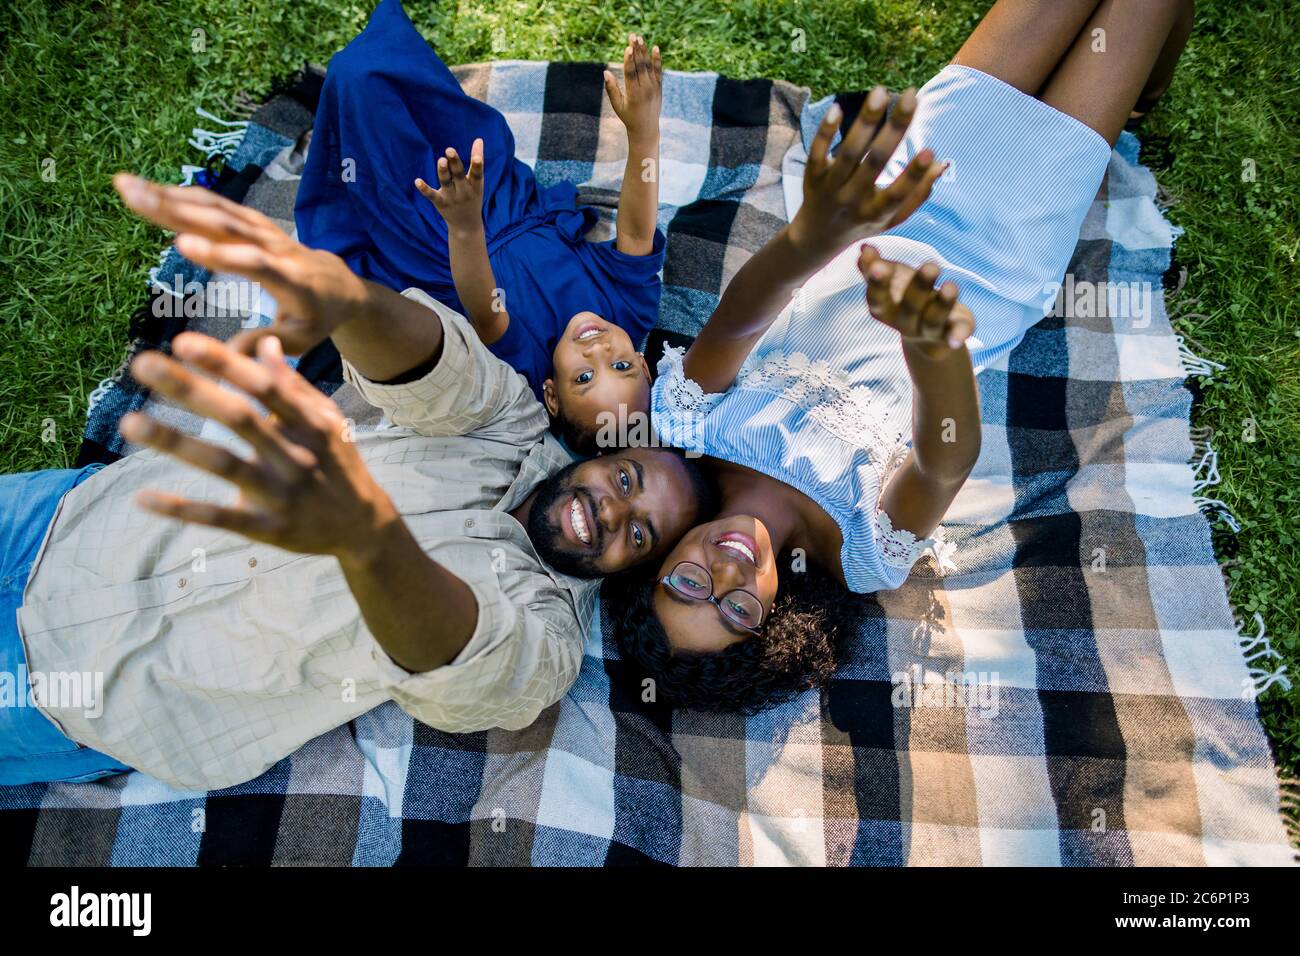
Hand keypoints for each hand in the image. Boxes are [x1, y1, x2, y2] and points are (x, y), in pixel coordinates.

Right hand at [113, 172, 369, 355]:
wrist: (341, 285)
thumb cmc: (318, 318)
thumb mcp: (301, 341)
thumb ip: (265, 346)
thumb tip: (223, 361)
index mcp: (293, 280)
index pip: (257, 263)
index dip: (222, 254)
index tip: (182, 245)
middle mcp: (277, 247)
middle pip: (227, 224)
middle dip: (177, 210)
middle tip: (133, 196)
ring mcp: (264, 230)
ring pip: (216, 208)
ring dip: (169, 195)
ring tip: (125, 186)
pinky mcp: (251, 221)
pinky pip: (216, 205)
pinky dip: (182, 195)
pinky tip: (146, 189)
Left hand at [119, 332, 399, 561]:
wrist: (364, 526)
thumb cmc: (338, 463)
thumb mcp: (328, 420)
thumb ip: (293, 384)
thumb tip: (265, 341)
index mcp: (311, 424)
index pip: (264, 387)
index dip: (224, 363)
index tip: (182, 341)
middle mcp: (296, 455)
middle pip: (239, 418)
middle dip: (191, 389)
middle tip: (143, 363)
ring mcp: (282, 494)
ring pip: (224, 466)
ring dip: (176, 443)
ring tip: (130, 423)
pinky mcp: (267, 528)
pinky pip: (220, 518)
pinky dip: (182, 509)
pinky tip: (143, 498)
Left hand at [415, 139, 484, 235]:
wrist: (466, 226)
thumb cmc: (472, 197)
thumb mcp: (477, 182)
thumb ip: (477, 162)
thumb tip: (479, 139)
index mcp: (475, 186)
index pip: (477, 174)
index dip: (477, 164)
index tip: (478, 156)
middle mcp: (464, 191)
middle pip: (459, 175)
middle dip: (455, 163)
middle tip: (449, 150)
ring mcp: (451, 197)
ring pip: (446, 183)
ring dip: (443, 172)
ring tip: (441, 160)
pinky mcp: (440, 202)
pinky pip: (431, 195)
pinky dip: (424, 189)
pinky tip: (417, 181)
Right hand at [604, 34, 662, 145]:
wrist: (646, 128)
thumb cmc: (628, 117)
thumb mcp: (617, 105)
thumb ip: (611, 89)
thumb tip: (605, 72)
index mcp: (634, 95)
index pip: (631, 74)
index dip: (629, 60)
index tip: (628, 47)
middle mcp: (645, 90)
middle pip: (640, 66)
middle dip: (636, 50)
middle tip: (632, 36)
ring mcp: (654, 88)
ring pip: (649, 66)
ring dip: (644, 51)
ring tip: (639, 38)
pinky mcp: (659, 87)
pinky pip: (658, 71)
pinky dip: (657, 59)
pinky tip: (655, 48)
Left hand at [788, 87, 945, 256]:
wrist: (817, 238)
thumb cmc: (864, 222)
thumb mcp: (892, 217)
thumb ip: (918, 194)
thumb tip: (942, 164)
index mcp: (877, 213)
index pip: (898, 194)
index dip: (914, 175)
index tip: (930, 151)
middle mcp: (853, 201)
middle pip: (875, 163)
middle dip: (895, 129)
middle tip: (912, 96)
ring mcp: (830, 189)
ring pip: (849, 154)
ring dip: (865, 122)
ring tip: (880, 92)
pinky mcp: (812, 177)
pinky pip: (817, 153)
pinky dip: (826, 132)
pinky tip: (837, 108)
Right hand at [858, 244, 973, 358]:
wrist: (925, 337)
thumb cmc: (904, 299)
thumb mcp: (890, 282)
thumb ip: (874, 267)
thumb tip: (865, 247)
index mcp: (886, 310)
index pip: (878, 299)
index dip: (878, 284)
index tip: (879, 266)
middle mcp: (905, 323)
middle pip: (910, 308)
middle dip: (919, 288)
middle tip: (931, 265)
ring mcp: (928, 330)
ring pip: (933, 320)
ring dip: (943, 304)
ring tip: (951, 286)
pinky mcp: (950, 333)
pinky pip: (956, 333)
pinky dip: (958, 335)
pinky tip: (958, 340)